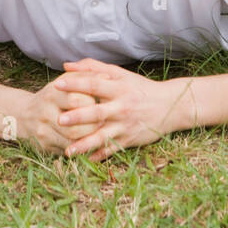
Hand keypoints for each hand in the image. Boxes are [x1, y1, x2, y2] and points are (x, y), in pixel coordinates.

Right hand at [17, 77, 97, 154]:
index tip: (100, 103)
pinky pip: (67, 150)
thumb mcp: (65, 83)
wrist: (23, 116)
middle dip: (93, 124)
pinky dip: (81, 147)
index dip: (91, 103)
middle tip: (104, 121)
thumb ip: (85, 77)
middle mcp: (45, 113)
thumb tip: (107, 77)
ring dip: (88, 138)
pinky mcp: (43, 146)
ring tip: (99, 132)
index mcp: (52, 94)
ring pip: (71, 140)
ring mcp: (43, 131)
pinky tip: (90, 143)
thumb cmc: (53, 96)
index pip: (75, 100)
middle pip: (74, 124)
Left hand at [53, 59, 173, 161]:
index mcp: (118, 88)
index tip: (57, 85)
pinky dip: (99, 156)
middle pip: (97, 112)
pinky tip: (85, 161)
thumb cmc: (140, 88)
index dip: (76, 84)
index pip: (94, 85)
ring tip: (68, 151)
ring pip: (103, 136)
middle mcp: (121, 107)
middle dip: (78, 117)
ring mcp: (125, 125)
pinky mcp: (130, 140)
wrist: (169, 106)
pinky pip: (112, 149)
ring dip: (85, 144)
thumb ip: (93, 68)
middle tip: (59, 120)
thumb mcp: (120, 74)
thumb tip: (66, 66)